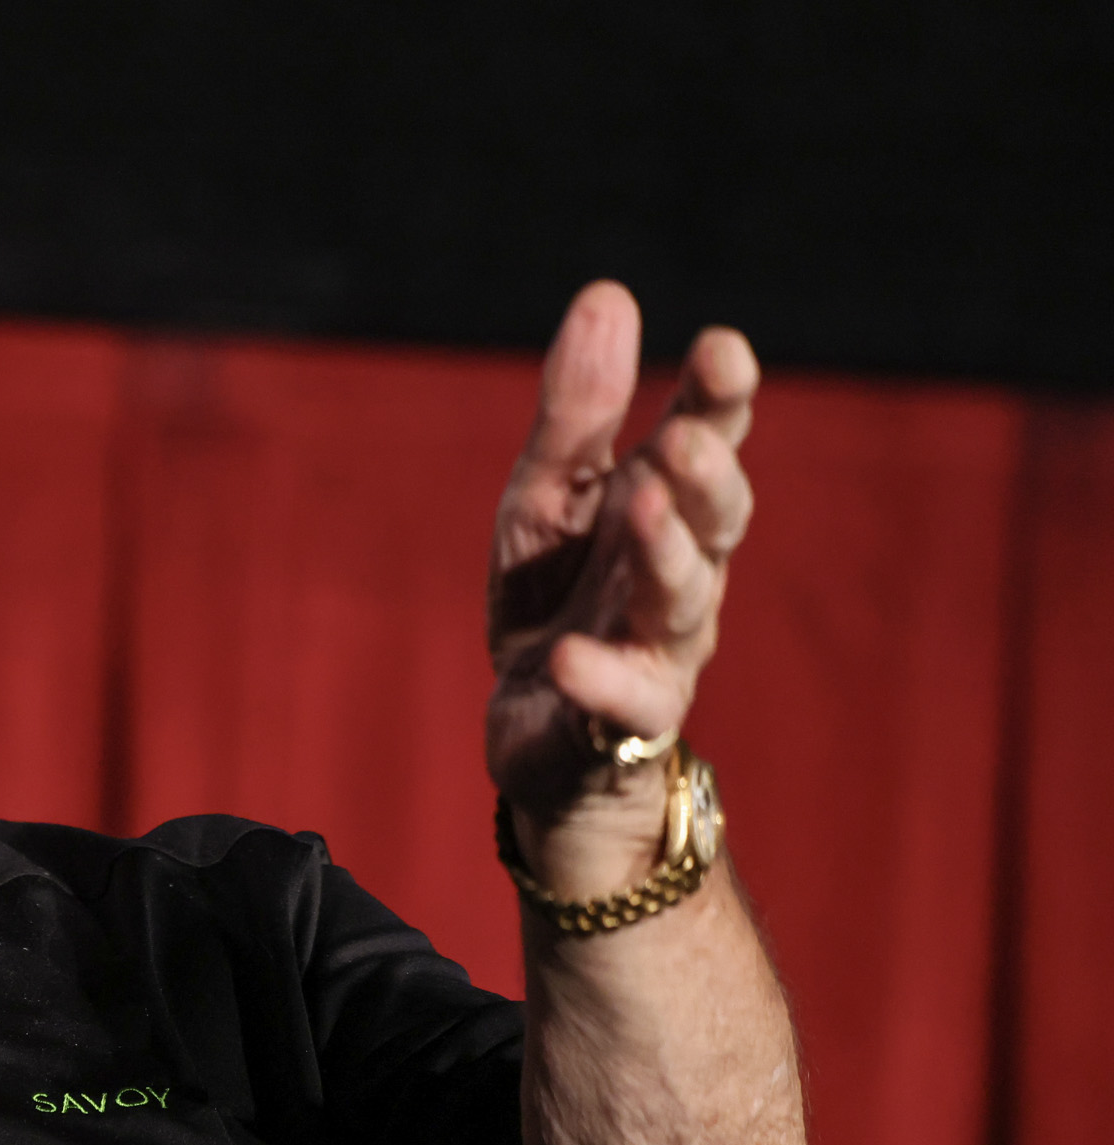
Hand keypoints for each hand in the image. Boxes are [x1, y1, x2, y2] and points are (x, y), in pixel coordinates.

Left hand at [487, 282, 757, 894]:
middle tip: (688, 440)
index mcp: (666, 506)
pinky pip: (620, 698)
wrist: (539, 731)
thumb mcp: (545, 499)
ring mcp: (662, 647)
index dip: (722, 396)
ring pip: (683, 598)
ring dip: (667, 553)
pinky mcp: (622, 718)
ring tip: (643, 508)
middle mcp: (683, 572)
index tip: (722, 347)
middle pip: (717, 518)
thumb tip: (609, 295)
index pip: (709, 437)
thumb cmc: (556, 597)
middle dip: (709, 476)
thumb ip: (576, 413)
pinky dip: (597, 676)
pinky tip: (567, 657)